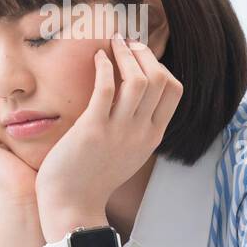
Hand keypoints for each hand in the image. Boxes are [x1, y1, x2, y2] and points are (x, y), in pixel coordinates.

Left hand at [34, 34, 182, 223]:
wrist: (72, 204)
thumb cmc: (93, 175)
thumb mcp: (128, 150)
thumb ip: (136, 125)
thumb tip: (134, 94)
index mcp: (153, 135)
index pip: (174, 89)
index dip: (159, 64)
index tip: (139, 55)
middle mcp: (141, 132)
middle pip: (159, 78)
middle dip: (143, 52)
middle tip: (125, 43)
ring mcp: (119, 131)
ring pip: (138, 79)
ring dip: (125, 54)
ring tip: (112, 44)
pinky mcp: (93, 129)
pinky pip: (107, 88)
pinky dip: (104, 66)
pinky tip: (97, 58)